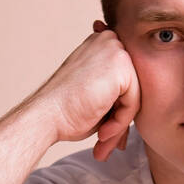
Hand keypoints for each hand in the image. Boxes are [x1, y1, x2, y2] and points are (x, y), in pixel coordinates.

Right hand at [32, 20, 140, 161]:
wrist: (46, 116)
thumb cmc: (65, 111)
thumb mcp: (96, 95)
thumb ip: (116, 93)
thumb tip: (137, 108)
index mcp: (101, 44)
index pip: (125, 80)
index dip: (118, 110)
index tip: (106, 134)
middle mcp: (109, 41)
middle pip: (132, 88)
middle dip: (121, 119)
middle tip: (107, 142)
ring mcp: (116, 50)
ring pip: (134, 96)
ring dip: (120, 124)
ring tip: (103, 141)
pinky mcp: (122, 66)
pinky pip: (134, 102)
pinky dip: (120, 123)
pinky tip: (102, 132)